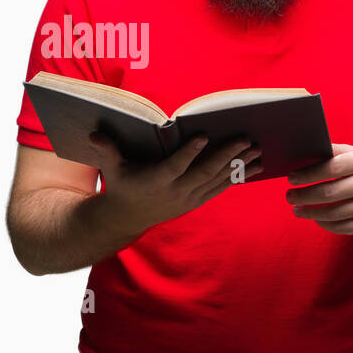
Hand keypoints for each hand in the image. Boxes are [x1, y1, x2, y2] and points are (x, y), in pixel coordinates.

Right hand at [87, 131, 261, 237]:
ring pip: (219, 180)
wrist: (128, 218)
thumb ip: (107, 150)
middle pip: (205, 172)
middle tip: (246, 139)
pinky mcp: (198, 201)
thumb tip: (93, 134)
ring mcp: (190, 198)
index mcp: (156, 180)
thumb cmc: (122, 184)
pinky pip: (222, 188)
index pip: (176, 165)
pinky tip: (255, 166)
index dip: (189, 152)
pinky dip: (239, 177)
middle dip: (227, 155)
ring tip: (258, 150)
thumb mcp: (113, 169)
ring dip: (240, 165)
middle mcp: (177, 191)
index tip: (203, 136)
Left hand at [284, 143, 352, 233]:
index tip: (291, 178)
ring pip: (333, 213)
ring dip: (310, 213)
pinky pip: (343, 227)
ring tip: (298, 209)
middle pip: (328, 193)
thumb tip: (304, 151)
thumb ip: (334, 152)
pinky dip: (326, 224)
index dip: (308, 175)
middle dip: (304, 196)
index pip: (330, 168)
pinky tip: (317, 219)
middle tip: (290, 196)